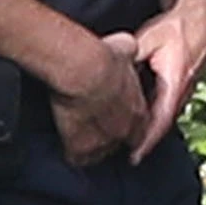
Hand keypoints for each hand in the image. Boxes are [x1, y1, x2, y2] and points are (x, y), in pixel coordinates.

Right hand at [50, 29, 151, 168]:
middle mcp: (125, 129)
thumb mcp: (125, 48)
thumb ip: (129, 53)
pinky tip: (66, 145)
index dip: (126, 123)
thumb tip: (128, 46)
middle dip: (111, 137)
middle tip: (95, 127)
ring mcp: (104, 142)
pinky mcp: (82, 148)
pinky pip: (78, 158)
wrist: (85, 69)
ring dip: (91, 146)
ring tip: (79, 136)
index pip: (139, 126)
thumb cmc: (104, 56)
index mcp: (138, 109)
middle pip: (121, 142)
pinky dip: (72, 153)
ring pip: (100, 153)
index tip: (115, 117)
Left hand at [128, 0, 205, 161]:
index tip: (134, 158)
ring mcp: (185, 90)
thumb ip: (129, 58)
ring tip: (131, 145)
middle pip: (162, 125)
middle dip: (145, 142)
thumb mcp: (148, 39)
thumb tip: (107, 70)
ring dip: (150, 131)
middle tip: (126, 157)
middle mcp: (182, 92)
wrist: (202, 16)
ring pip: (165, 117)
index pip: (159, 121)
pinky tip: (141, 120)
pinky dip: (155, 118)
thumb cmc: (177, 27)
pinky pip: (168, 107)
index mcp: (174, 84)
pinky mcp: (183, 85)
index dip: (146, 142)